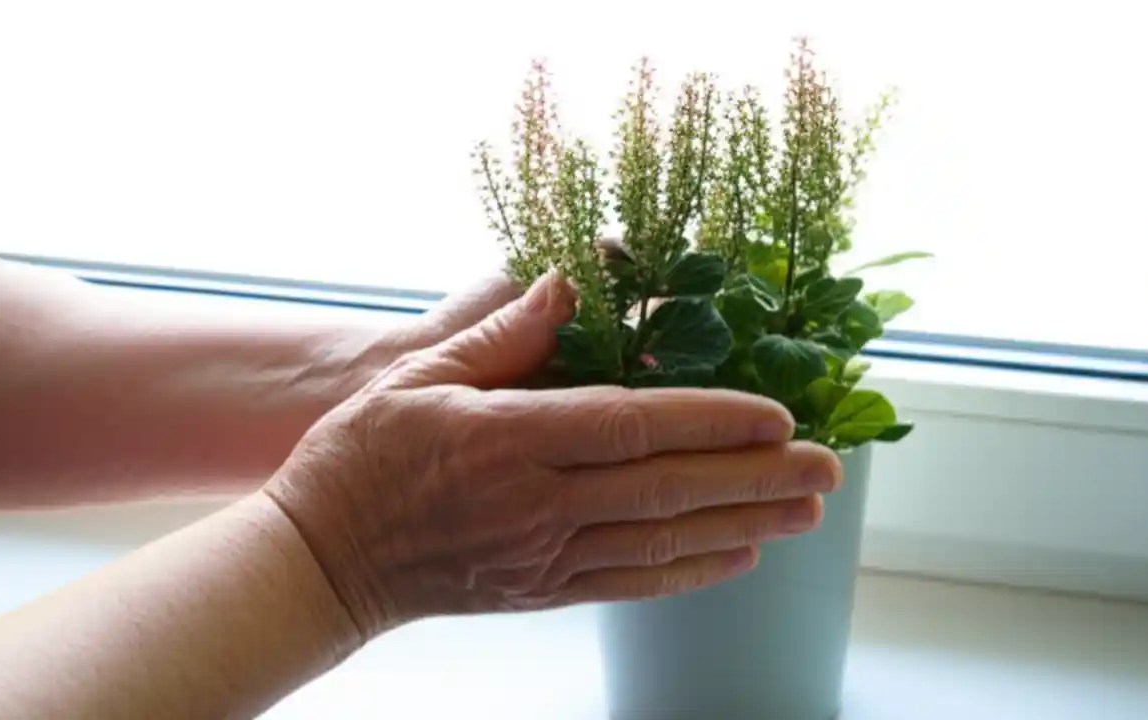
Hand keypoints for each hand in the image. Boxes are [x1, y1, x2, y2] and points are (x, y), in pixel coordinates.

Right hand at [262, 272, 843, 644]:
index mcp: (509, 440)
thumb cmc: (362, 457)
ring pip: (662, 542)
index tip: (777, 416)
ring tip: (806, 511)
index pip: (631, 428)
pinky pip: (630, 583)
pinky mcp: (541, 592)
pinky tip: (739, 555)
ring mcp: (542, 555)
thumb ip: (502, 333)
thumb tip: (569, 285)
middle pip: (667, 490)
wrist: (320, 560)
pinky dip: (692, 571)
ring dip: (744, 525)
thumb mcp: (418, 375)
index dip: (712, 421)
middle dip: (755, 478)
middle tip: (827, 468)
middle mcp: (536, 505)